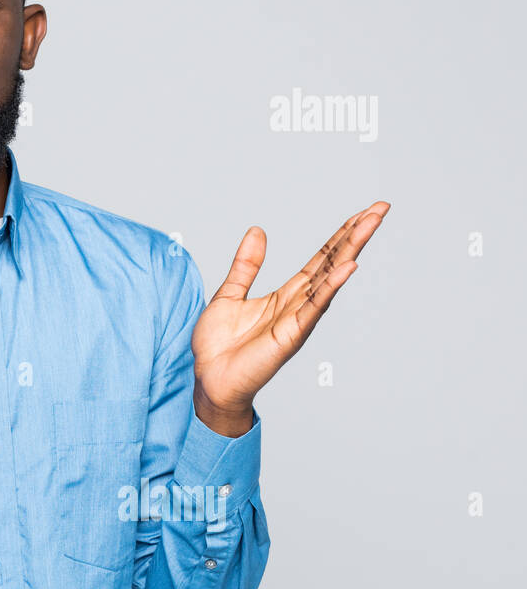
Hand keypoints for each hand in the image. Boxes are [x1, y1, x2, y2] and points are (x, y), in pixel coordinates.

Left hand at [191, 201, 390, 432]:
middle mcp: (299, 305)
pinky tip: (349, 266)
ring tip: (370, 223)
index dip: (341, 235)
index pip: (321, 259)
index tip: (363, 212)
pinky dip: (332, 286)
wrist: (208, 380)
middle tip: (380, 208)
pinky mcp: (290, 335)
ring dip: (351, 250)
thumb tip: (258, 231)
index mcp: (287, 295)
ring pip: (330, 279)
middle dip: (356, 235)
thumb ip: (246, 265)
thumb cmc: (218, 346)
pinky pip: (315, 306)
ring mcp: (298, 319)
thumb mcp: (229, 294)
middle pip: (333, 263)